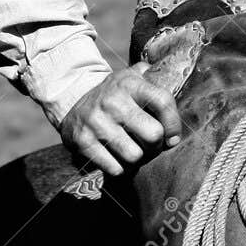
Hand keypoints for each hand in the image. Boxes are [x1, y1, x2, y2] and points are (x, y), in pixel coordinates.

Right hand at [59, 69, 181, 177]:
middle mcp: (113, 102)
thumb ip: (154, 77)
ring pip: (135, 155)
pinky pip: (115, 168)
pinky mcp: (84, 141)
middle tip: (150, 145)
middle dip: (156, 146)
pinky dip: (120, 168)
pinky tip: (117, 159)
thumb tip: (174, 79)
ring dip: (137, 159)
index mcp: (129, 84)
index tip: (172, 136)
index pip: (163, 102)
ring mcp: (97, 122)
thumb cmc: (113, 96)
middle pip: (153, 135)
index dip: (173, 124)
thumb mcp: (130, 78)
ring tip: (134, 152)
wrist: (71, 102)